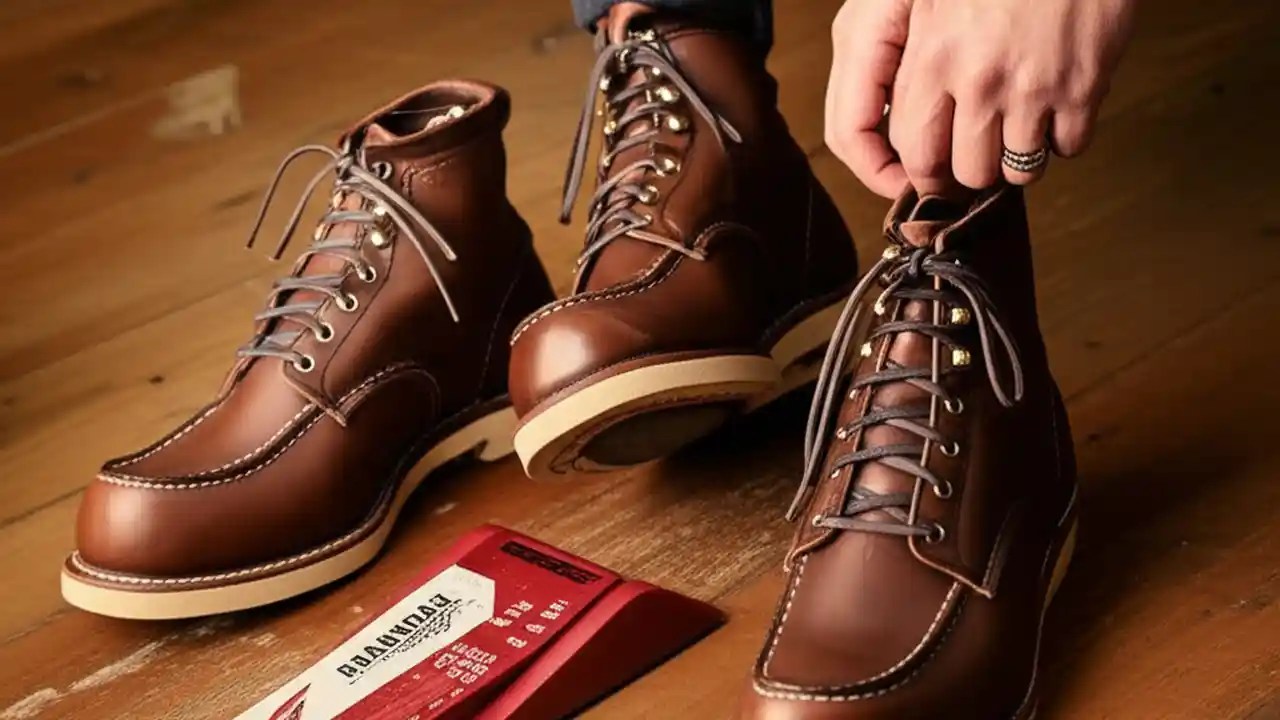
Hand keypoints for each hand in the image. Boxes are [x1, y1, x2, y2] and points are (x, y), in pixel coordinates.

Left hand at [825, 0, 1137, 197]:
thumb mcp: (931, 5)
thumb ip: (910, 64)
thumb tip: (897, 130)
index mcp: (931, 60)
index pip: (915, 153)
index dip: (926, 169)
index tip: (938, 166)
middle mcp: (977, 80)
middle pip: (967, 171)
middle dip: (974, 166)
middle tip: (984, 144)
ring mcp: (1031, 88)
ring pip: (1018, 170)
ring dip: (1020, 156)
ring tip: (1022, 124)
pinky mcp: (1081, 87)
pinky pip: (1068, 148)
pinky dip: (1064, 137)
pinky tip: (1057, 106)